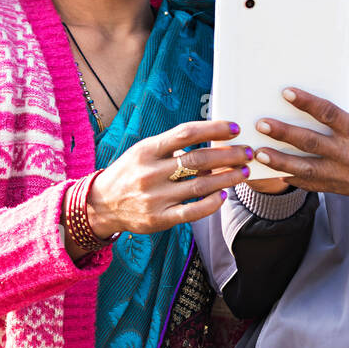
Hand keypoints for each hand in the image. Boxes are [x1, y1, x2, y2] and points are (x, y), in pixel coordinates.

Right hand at [86, 119, 252, 236]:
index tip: (235, 128)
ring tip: (244, 172)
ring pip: (200, 186)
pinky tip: (223, 195)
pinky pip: (191, 211)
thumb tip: (212, 137)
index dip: (214, 129)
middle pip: (198, 159)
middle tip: (248, 152)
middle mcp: (150, 172)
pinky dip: (210, 203)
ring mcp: (155, 197)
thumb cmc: (130, 172)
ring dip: (227, 178)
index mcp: (147, 149)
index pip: (186, 133)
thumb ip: (173, 145)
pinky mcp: (159, 219)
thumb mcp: (144, 151)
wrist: (100, 205)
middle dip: (229, 155)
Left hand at [251, 88, 348, 195]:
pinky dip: (293, 178)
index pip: (329, 114)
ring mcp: (344, 174)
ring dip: (280, 160)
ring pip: (306, 169)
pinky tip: (274, 171)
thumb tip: (329, 95)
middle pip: (311, 142)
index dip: (307, 103)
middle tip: (262, 124)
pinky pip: (313, 185)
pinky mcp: (341, 188)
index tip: (287, 92)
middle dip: (284, 133)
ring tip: (259, 153)